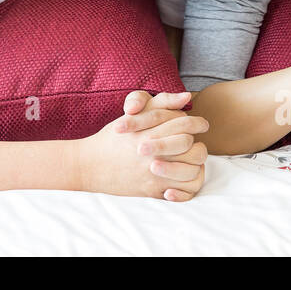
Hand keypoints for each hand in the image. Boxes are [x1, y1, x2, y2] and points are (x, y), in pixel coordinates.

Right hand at [77, 91, 208, 200]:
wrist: (89, 164)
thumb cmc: (113, 137)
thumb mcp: (134, 114)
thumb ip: (161, 103)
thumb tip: (186, 97)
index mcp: (150, 130)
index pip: (185, 125)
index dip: (198, 123)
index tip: (201, 125)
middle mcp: (154, 152)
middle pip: (193, 149)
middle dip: (199, 145)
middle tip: (196, 144)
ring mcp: (154, 173)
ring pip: (192, 171)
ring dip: (196, 165)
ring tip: (190, 161)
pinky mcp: (152, 190)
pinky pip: (183, 192)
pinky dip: (187, 188)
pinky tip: (181, 179)